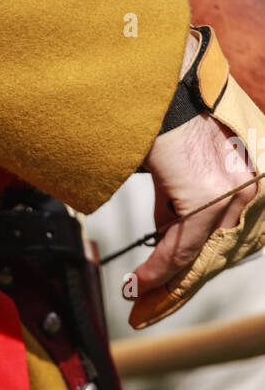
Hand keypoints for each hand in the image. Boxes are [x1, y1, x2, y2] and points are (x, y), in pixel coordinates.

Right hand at [131, 114, 254, 296]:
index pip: (223, 236)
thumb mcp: (180, 165)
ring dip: (163, 278)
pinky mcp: (209, 195)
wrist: (158, 86)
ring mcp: (233, 192)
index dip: (193, 266)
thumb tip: (167, 234)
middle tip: (150, 303)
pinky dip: (157, 267)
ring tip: (139, 295)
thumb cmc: (165, 115)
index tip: (170, 288)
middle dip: (179, 280)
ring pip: (196, 252)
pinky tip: (139, 281)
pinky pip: (180, 245)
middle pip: (213, 250)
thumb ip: (179, 201)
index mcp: (248, 179)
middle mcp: (249, 187)